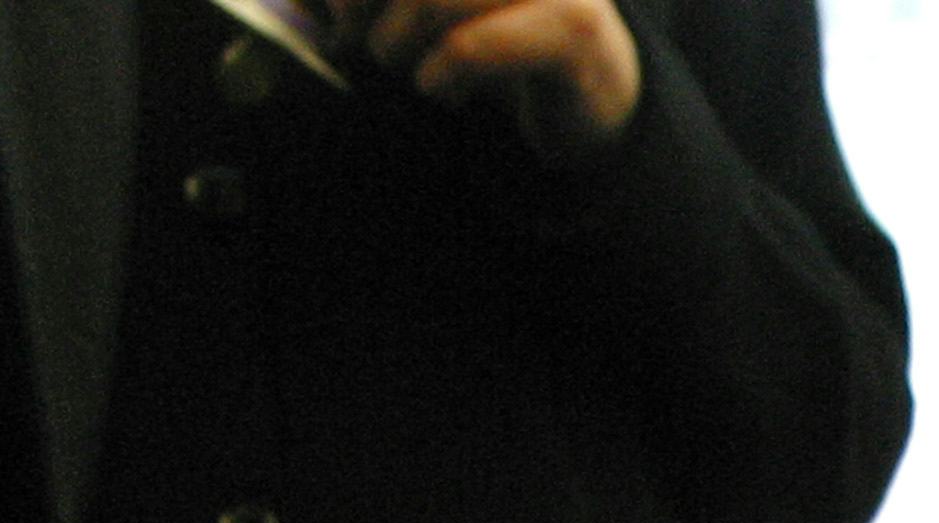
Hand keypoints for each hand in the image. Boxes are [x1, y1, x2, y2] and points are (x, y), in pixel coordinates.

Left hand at [341, 0, 641, 161]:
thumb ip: (375, 1)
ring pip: (433, 1)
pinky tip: (442, 90)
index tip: (338, 11)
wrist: (600, 97)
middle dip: (361, 5)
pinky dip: (439, 75)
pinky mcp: (573, 29)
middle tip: (356, 41)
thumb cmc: (501, 40)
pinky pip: (471, 47)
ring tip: (407, 70)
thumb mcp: (432, 6)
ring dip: (398, 46)